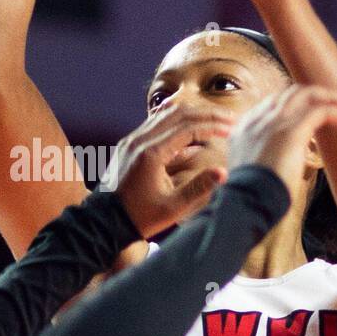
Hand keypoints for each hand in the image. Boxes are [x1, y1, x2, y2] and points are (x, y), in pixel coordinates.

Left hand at [102, 105, 234, 237]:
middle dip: (206, 114)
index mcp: (151, 154)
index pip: (188, 128)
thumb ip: (199, 188)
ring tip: (214, 119)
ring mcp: (131, 140)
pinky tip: (191, 130)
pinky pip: (154, 124)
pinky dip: (175, 122)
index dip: (213, 126)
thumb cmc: (140, 218)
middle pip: (178, 114)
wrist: (105, 222)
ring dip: (192, 114)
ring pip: (165, 114)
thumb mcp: (173, 208)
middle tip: (229, 117)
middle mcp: (139, 141)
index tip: (232, 128)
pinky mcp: (129, 144)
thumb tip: (224, 172)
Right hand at [228, 85, 336, 201]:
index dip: (293, 106)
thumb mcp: (249, 174)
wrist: (246, 201)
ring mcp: (273, 123)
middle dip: (313, 95)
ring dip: (329, 97)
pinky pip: (321, 111)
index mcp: (242, 130)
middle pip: (289, 94)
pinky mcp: (291, 131)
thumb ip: (260, 163)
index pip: (271, 105)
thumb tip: (276, 168)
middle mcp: (257, 120)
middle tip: (334, 102)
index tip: (311, 114)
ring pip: (306, 94)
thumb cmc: (250, 197)